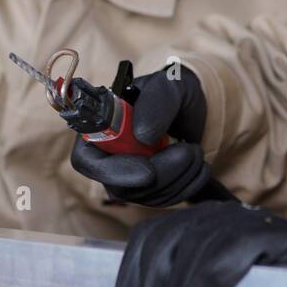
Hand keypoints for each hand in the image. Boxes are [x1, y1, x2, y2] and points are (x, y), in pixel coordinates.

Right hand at [69, 63, 208, 206]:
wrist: (191, 105)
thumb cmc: (171, 90)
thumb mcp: (167, 85)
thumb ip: (155, 104)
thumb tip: (143, 136)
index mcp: (99, 128)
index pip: (87, 161)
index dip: (113, 173)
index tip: (149, 172)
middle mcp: (109, 156)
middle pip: (121, 187)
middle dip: (162, 174)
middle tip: (189, 151)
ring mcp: (129, 176)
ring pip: (147, 197)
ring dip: (181, 177)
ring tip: (195, 150)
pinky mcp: (151, 189)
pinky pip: (166, 201)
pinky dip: (189, 185)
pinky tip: (199, 165)